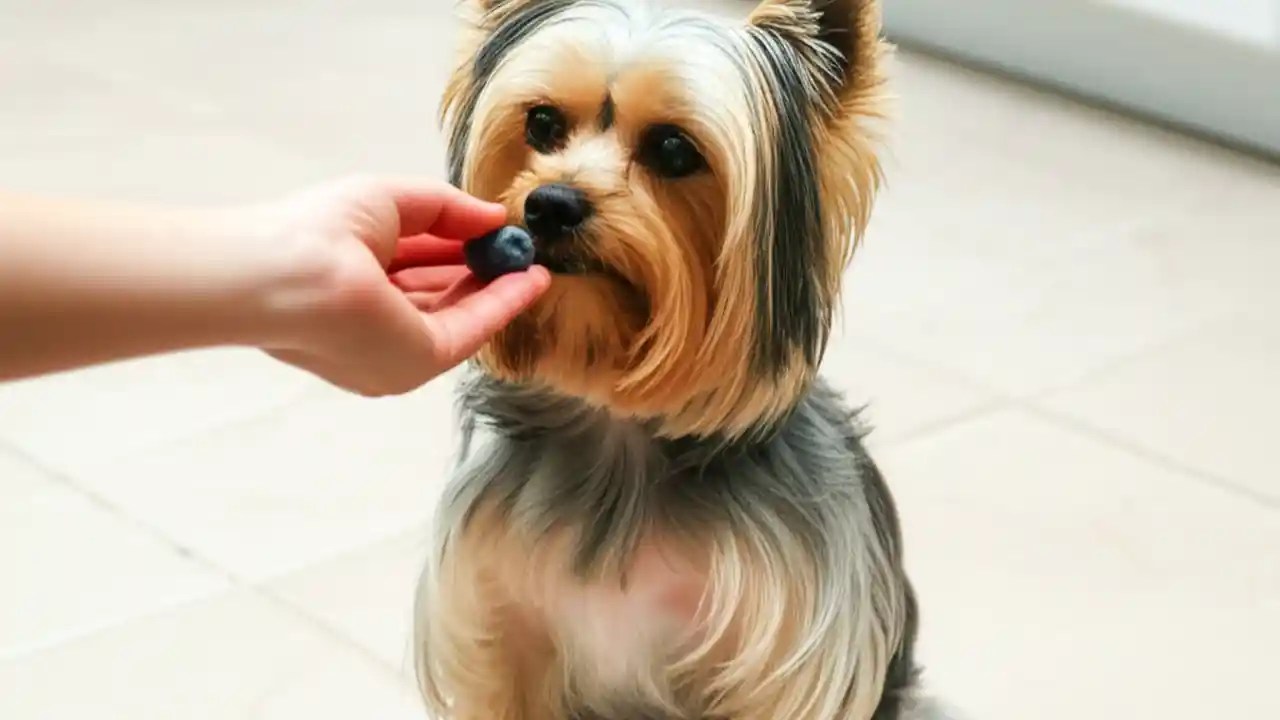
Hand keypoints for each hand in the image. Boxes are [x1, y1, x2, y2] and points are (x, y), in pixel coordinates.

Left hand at [256, 176, 548, 395]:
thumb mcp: (391, 201)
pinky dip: (504, 303)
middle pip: (438, 297)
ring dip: (500, 288)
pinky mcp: (420, 360)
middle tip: (518, 249)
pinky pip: (473, 328)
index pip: (411, 270)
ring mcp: (398, 348)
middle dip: (480, 272)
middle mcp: (375, 326)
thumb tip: (494, 217)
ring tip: (534, 261)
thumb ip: (446, 208)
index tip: (490, 234)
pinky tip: (532, 279)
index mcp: (353, 288)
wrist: (291, 275)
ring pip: (460, 315)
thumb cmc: (320, 231)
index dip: (453, 250)